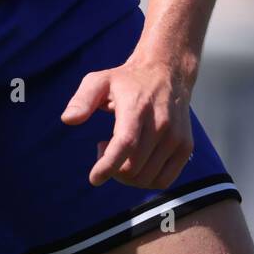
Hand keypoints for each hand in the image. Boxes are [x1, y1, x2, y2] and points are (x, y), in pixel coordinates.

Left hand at [60, 57, 194, 189]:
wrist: (166, 73)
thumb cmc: (126, 81)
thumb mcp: (99, 81)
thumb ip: (82, 100)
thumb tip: (68, 120)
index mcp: (137, 107)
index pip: (125, 143)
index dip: (109, 165)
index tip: (94, 178)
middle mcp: (160, 124)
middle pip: (134, 167)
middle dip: (112, 169)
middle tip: (102, 147)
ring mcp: (176, 137)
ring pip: (147, 178)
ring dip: (127, 175)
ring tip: (120, 152)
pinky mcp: (185, 147)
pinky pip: (164, 180)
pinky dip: (146, 180)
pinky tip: (137, 160)